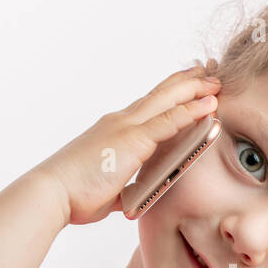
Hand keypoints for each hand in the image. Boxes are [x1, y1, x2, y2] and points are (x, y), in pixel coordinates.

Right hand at [40, 62, 220, 225]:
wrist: (52, 193)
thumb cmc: (74, 194)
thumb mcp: (106, 188)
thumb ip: (122, 187)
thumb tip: (129, 198)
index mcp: (113, 130)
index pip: (147, 105)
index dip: (168, 93)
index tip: (186, 82)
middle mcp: (120, 121)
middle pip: (160, 94)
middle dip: (186, 81)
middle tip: (207, 69)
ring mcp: (127, 128)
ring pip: (167, 100)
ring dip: (194, 89)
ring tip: (215, 79)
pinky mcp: (133, 140)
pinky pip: (169, 121)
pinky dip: (191, 111)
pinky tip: (209, 105)